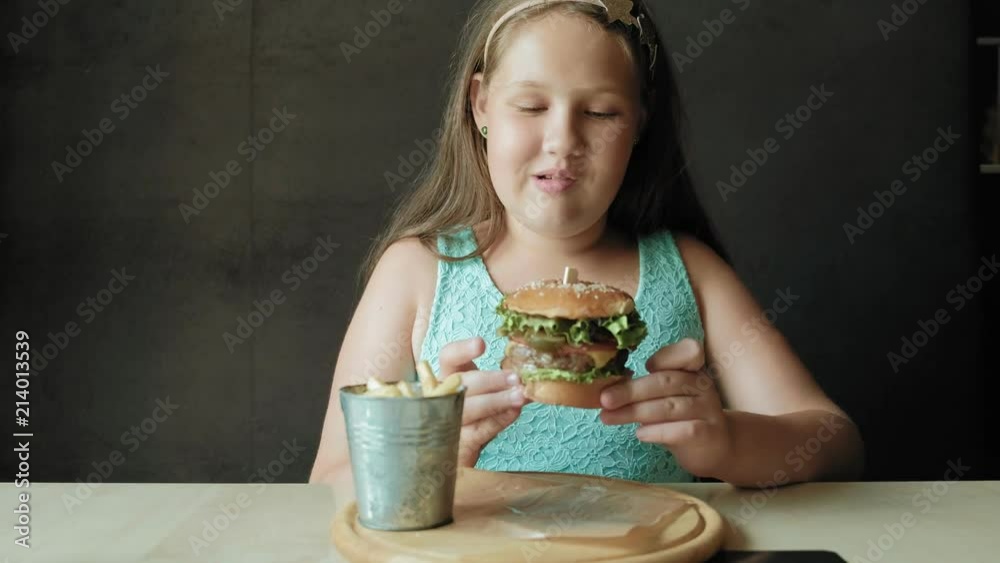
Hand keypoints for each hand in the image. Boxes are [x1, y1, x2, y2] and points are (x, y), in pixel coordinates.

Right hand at [438, 336, 527, 466]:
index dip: (462, 350)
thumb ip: (506, 384)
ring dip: (495, 400)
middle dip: (489, 380)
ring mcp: (447, 422)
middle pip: (459, 384)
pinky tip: (514, 412)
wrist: (459, 454)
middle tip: (515, 379)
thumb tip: (533, 374)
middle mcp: (442, 397)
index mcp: (448, 378)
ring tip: (519, 397)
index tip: (482, 344)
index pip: (448, 357)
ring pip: (466, 408)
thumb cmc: (476, 416)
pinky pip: (478, 430)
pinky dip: (498, 420)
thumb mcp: (487, 393)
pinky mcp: (458, 444)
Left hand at [598, 338, 730, 476]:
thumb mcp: (668, 397)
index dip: (666, 356)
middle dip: (630, 390)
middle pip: (666, 382)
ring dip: (634, 412)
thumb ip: (648, 389)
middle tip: (604, 399)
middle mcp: (704, 386)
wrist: (716, 448)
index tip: (645, 365)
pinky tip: (640, 433)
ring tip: (609, 417)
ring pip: (669, 406)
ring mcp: (709, 410)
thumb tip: (607, 390)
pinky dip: (657, 431)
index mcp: (694, 370)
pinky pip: (681, 430)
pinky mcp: (708, 433)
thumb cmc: (682, 418)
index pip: (689, 351)